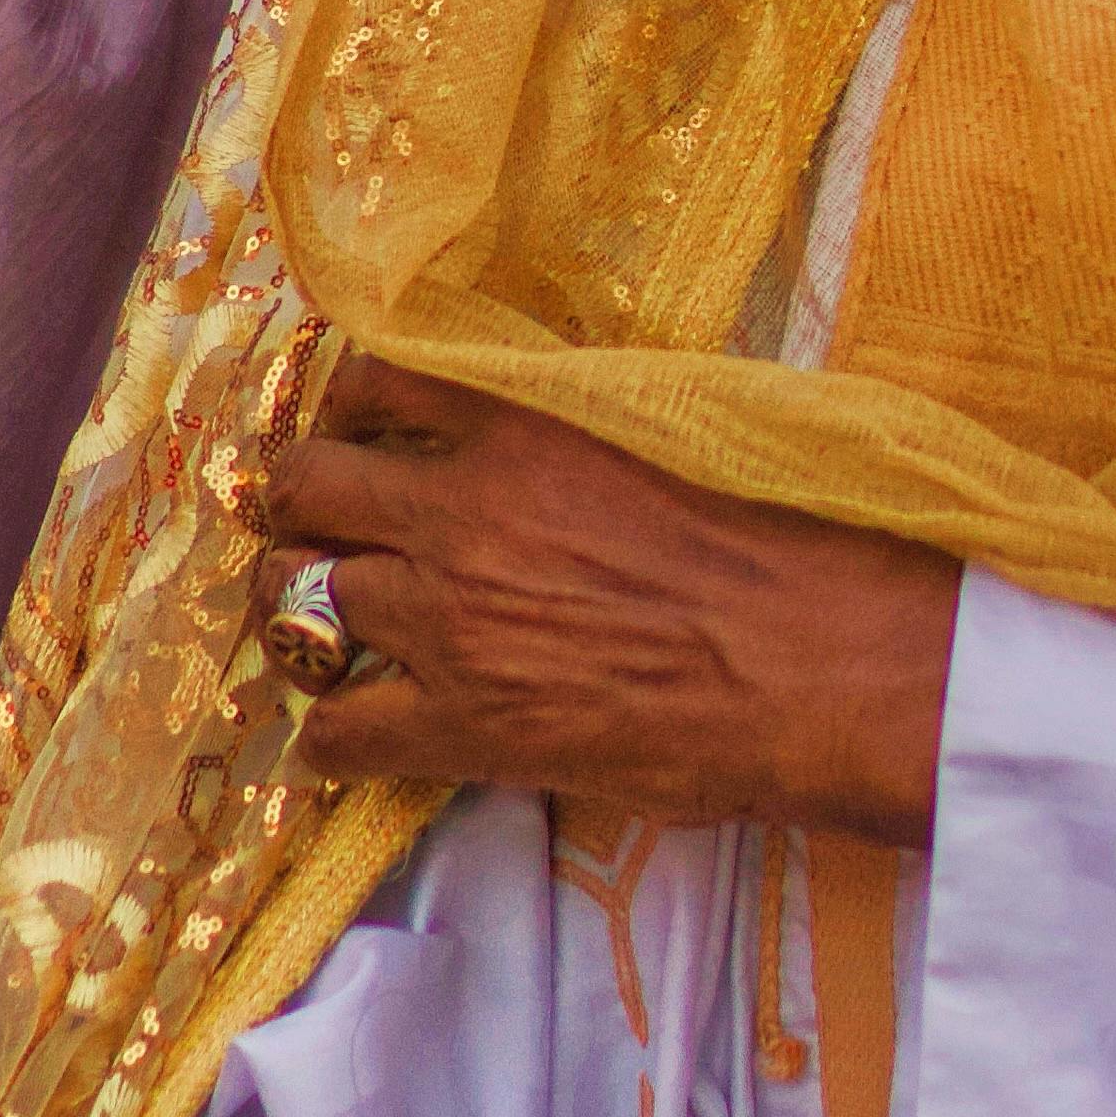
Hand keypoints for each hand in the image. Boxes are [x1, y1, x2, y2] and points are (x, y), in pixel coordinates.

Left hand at [258, 359, 960, 843]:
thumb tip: (530, 433)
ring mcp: (449, 620)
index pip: (374, 381)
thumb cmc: (779, 547)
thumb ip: (575, 427)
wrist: (818, 662)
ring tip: (328, 633)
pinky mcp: (460, 723)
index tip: (354, 433)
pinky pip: (335, 732)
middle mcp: (463, 511)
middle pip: (306, 485)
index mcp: (521, 427)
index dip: (347, 410)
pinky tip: (360, 734)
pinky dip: (333, 735)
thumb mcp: (667, 436)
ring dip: (303, 616)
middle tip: (317, 531)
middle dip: (298, 507)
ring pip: (297, 601)